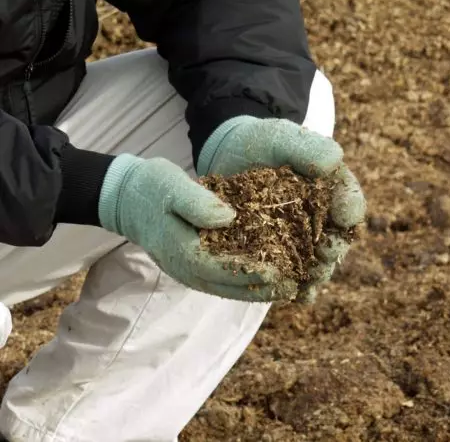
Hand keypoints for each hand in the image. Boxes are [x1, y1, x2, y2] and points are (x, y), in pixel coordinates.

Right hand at [98, 154, 298, 300]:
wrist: (128, 198)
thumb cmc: (152, 187)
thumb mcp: (173, 186)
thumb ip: (197, 202)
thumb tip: (228, 218)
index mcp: (182, 251)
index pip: (222, 270)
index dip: (251, 273)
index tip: (278, 272)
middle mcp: (186, 269)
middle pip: (228, 287)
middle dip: (261, 290)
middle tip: (292, 287)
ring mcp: (188, 271)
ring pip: (226, 288)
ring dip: (256, 291)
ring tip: (286, 289)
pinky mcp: (193, 265)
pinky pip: (222, 281)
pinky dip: (244, 283)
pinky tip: (266, 278)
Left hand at [197, 116, 366, 302]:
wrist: (231, 158)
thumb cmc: (262, 144)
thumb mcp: (281, 138)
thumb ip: (307, 148)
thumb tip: (335, 160)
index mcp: (331, 188)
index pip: (349, 200)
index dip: (350, 209)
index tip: (345, 215)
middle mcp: (323, 217)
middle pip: (338, 238)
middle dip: (334, 248)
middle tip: (325, 254)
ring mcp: (303, 239)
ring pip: (319, 262)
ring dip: (318, 273)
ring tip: (311, 280)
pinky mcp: (281, 255)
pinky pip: (295, 275)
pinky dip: (299, 288)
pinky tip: (298, 297)